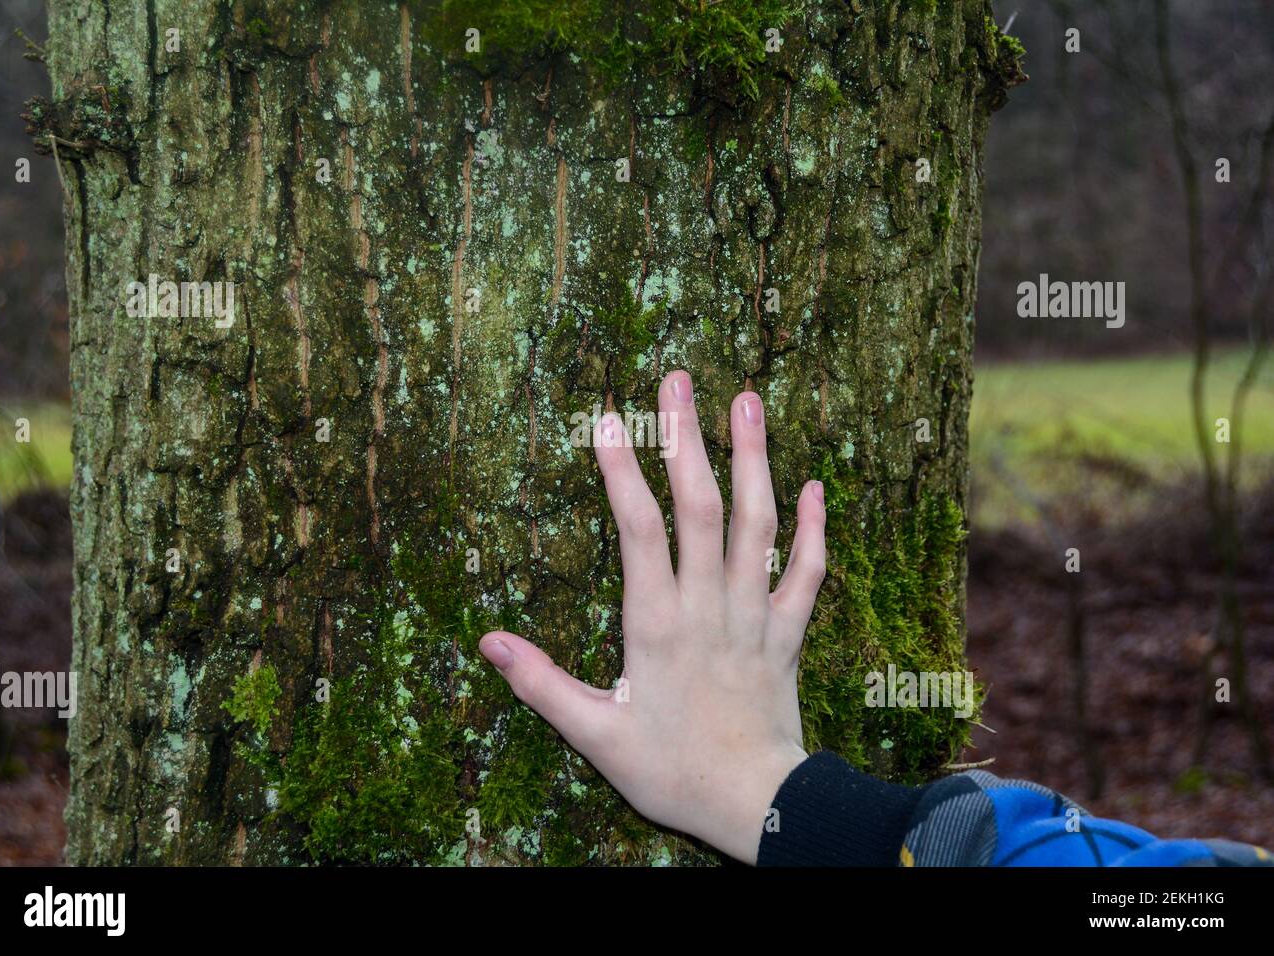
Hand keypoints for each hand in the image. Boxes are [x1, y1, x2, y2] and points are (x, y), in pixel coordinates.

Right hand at [479, 370, 827, 862]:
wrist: (757, 806)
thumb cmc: (670, 772)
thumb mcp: (595, 734)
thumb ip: (542, 684)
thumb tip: (488, 642)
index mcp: (657, 625)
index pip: (637, 531)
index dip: (620, 471)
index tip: (607, 417)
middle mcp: (708, 607)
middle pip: (701, 507)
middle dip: (687, 438)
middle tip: (678, 377)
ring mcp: (754, 616)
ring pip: (758, 526)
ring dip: (753, 460)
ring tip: (746, 400)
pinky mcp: (787, 635)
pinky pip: (806, 574)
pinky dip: (813, 530)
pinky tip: (816, 486)